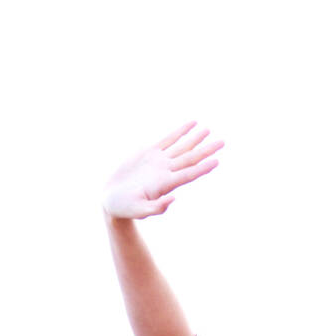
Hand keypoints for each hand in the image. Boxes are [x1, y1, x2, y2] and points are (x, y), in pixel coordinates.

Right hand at [102, 121, 222, 219]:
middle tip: (223, 142)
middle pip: (190, 158)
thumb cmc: (124, 208)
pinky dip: (180, 132)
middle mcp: (165, 171)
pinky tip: (192, 124)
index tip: (216, 161)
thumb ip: (155, 208)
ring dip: (196, 138)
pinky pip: (168, 139)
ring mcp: (159, 161)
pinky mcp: (149, 153)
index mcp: (165, 184)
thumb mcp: (138, 211)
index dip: (202, 168)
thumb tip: (172, 199)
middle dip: (206, 150)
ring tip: (208, 130)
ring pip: (182, 147)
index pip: (188, 174)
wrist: (112, 199)